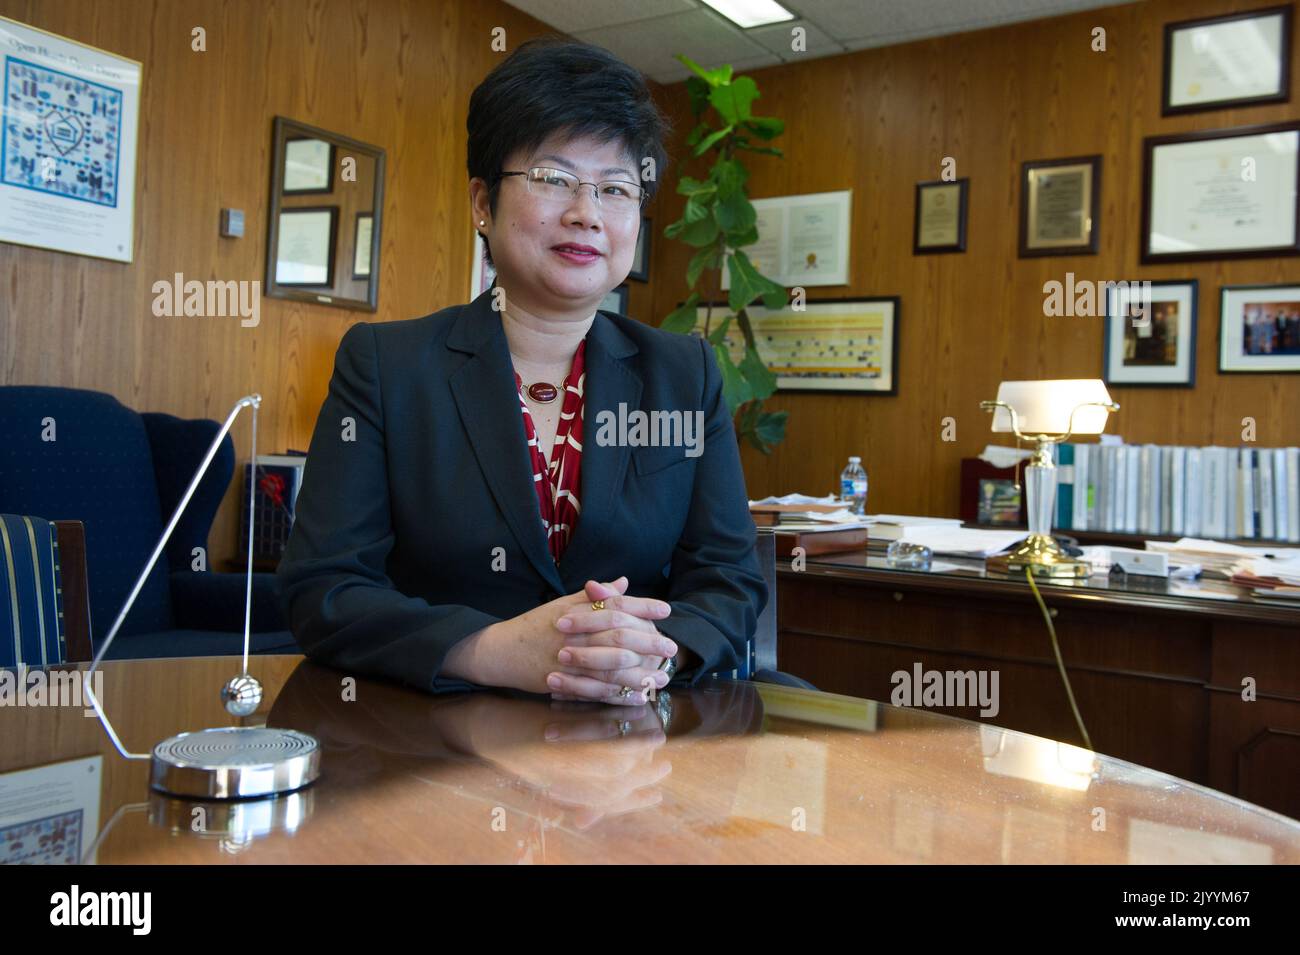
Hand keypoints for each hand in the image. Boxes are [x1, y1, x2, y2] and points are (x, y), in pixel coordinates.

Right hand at [451, 578, 673, 703]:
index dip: (642, 606)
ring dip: (639, 674)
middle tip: (671, 647)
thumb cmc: (534, 626)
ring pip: (610, 667)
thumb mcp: (563, 604)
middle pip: (618, 636)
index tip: (666, 610)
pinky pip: (596, 690)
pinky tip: (637, 697)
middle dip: (648, 642)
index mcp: (577, 612)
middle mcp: (574, 634)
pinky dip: (619, 695)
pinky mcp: (564, 682)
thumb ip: (595, 596)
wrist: (501, 651)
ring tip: (661, 677)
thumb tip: (623, 582)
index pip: (615, 605)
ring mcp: (569, 660)